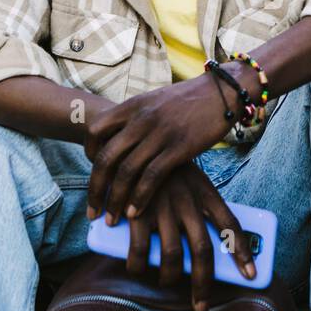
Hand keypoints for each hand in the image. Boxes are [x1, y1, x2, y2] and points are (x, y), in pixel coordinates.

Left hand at [85, 72, 238, 224]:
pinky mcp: (179, 148)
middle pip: (105, 158)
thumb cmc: (189, 99)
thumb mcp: (154, 101)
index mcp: (132, 106)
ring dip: (115, 200)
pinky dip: (139, 198)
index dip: (88, 153)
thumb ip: (136, 118)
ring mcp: (159, 134)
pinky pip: (151, 177)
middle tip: (92, 210)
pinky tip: (135, 212)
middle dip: (95, 189)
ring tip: (112, 219)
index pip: (94, 130)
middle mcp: (141, 120)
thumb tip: (121, 138)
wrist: (222, 91)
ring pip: (126, 171)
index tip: (92, 170)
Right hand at [122, 163, 254, 310]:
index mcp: (205, 192)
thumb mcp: (190, 179)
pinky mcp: (137, 212)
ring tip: (166, 282)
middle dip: (204, 283)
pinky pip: (140, 250)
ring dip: (169, 278)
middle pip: (203, 250)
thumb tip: (205, 247)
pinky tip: (136, 268)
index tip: (251, 275)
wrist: (130, 142)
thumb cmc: (164, 169)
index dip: (242, 251)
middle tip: (202, 305)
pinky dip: (138, 265)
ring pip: (172, 257)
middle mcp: (187, 201)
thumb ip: (198, 207)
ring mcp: (163, 207)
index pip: (231, 223)